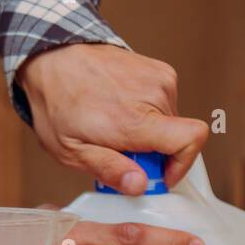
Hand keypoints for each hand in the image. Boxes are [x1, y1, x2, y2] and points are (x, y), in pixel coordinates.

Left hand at [18, 43, 208, 191]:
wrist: (53, 59)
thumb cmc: (57, 103)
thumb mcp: (72, 151)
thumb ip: (108, 169)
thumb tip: (138, 185)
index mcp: (135, 119)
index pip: (191, 139)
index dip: (182, 165)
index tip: (161, 175)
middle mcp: (154, 94)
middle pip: (177, 138)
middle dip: (154, 154)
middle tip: (120, 152)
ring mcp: (159, 78)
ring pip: (171, 122)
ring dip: (149, 133)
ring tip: (116, 128)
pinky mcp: (159, 70)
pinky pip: (165, 104)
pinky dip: (148, 114)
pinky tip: (121, 111)